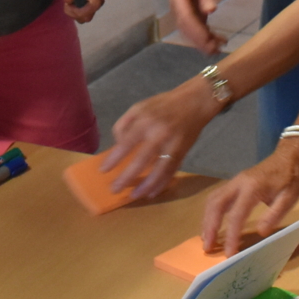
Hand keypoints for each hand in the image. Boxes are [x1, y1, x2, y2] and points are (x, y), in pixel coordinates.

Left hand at [53, 0, 103, 22]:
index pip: (94, 4)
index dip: (82, 11)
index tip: (68, 7)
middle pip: (92, 11)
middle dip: (77, 13)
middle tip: (66, 4)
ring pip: (91, 14)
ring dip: (78, 13)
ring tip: (69, 3)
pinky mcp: (97, 0)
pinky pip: (90, 12)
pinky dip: (80, 12)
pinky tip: (74, 4)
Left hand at [102, 80, 215, 196]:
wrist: (194, 103)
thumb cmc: (163, 105)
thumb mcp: (140, 107)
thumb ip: (124, 124)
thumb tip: (117, 145)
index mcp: (145, 121)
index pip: (127, 143)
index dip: (115, 158)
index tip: (104, 170)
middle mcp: (159, 134)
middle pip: (142, 160)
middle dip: (127, 176)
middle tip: (114, 189)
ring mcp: (173, 145)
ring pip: (159, 170)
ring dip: (146, 186)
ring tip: (133, 196)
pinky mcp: (183, 153)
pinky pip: (171, 172)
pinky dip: (161, 184)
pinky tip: (152, 192)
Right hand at [167, 0, 223, 53]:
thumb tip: (210, 11)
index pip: (186, 19)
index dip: (197, 32)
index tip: (209, 42)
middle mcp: (177, 8)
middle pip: (187, 29)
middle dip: (200, 41)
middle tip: (215, 50)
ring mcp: (183, 12)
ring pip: (191, 31)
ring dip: (204, 41)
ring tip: (219, 48)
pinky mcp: (191, 14)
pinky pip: (197, 28)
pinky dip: (207, 35)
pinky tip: (218, 40)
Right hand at [201, 140, 298, 255]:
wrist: (290, 156)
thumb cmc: (291, 178)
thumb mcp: (290, 197)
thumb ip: (274, 214)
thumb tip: (260, 232)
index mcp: (252, 188)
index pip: (236, 215)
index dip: (231, 235)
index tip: (229, 253)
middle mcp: (238, 183)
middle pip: (215, 204)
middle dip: (209, 227)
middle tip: (207, 247)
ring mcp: (234, 182)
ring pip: (212, 200)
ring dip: (207, 220)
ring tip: (206, 239)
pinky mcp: (234, 183)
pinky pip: (216, 197)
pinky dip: (211, 212)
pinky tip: (212, 224)